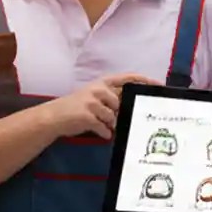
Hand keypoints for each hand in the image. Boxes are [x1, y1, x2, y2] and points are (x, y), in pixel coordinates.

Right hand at [44, 72, 158, 137]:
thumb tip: (131, 104)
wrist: (54, 117)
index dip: (144, 80)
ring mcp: (93, 102)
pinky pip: (104, 128)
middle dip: (117, 113)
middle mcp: (99, 89)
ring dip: (108, 124)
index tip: (158, 85)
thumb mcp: (94, 95)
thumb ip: (112, 97)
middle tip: (107, 118)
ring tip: (96, 123)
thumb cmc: (76, 107)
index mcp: (102, 82)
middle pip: (121, 103)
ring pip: (113, 118)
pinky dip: (103, 133)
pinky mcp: (88, 116)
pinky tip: (97, 132)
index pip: (128, 78)